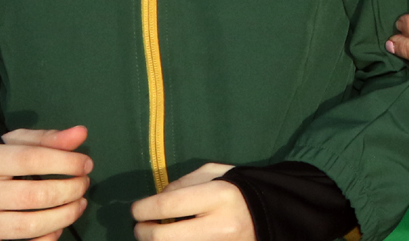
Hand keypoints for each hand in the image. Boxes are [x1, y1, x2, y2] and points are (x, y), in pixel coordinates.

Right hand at [0, 126, 90, 240]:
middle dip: (70, 190)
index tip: (86, 164)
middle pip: (34, 195)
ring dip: (66, 215)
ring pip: (30, 225)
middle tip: (84, 185)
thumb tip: (81, 133)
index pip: (30, 159)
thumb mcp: (7, 147)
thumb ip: (44, 139)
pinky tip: (57, 227)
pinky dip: (47, 238)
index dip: (65, 161)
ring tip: (79, 204)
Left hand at [130, 164, 249, 240]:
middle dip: (143, 232)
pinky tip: (174, 238)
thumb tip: (157, 199)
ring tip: (156, 233)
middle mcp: (218, 226)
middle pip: (162, 237)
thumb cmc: (240, 189)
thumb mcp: (217, 173)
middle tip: (140, 227)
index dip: (142, 209)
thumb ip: (185, 182)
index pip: (167, 205)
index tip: (136, 209)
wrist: (272, 215)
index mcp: (219, 196)